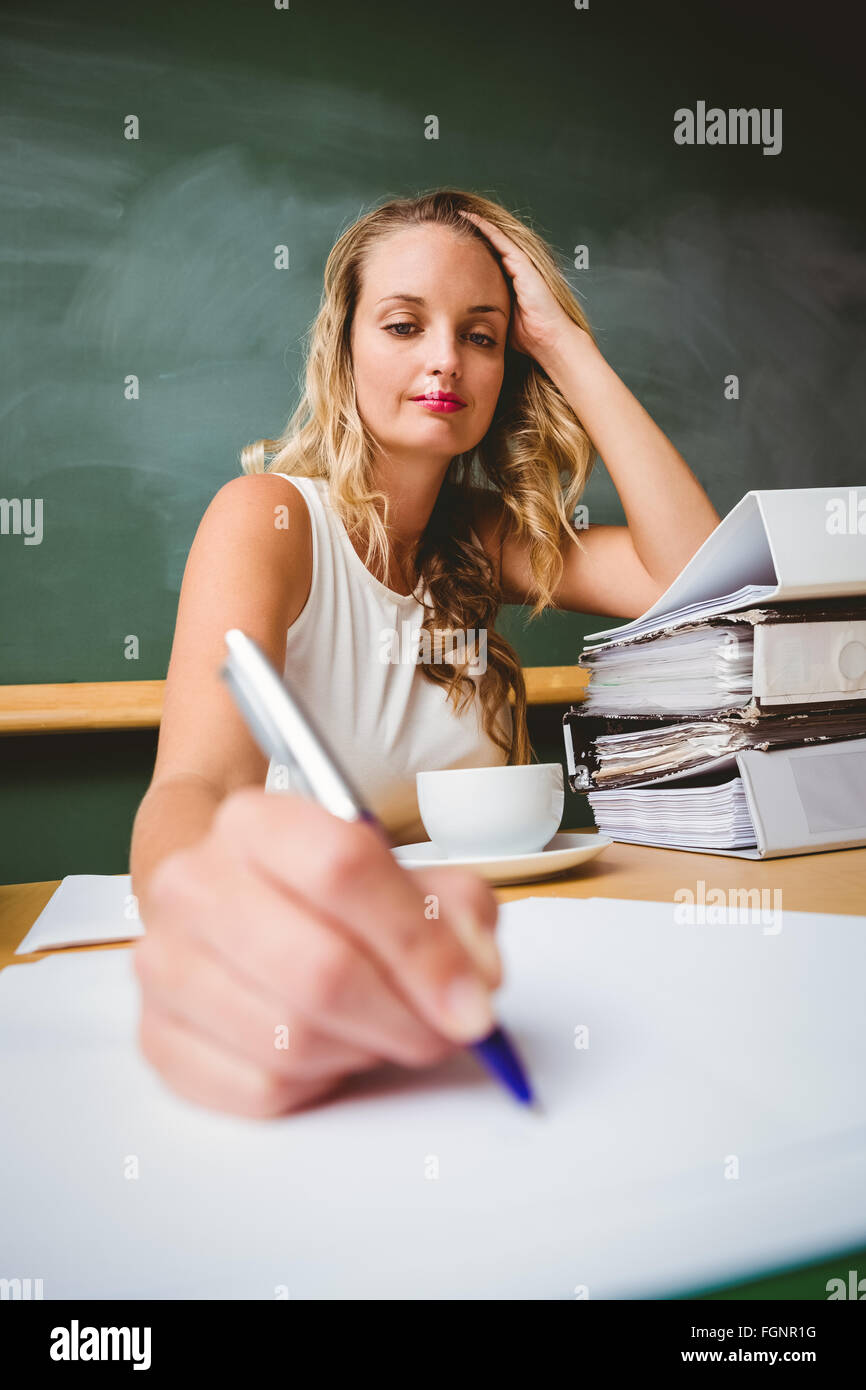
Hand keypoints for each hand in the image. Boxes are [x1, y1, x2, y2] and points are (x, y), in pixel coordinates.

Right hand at [133, 789, 502, 1117]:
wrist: (239, 907)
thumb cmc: (333, 899)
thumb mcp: (410, 879)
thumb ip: (456, 914)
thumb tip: (473, 983)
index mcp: (256, 822)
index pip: (343, 870)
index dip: (420, 945)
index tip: (472, 1001)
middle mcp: (194, 883)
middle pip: (318, 969)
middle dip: (402, 1017)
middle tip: (443, 1033)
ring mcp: (165, 963)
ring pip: (290, 1040)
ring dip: (363, 1050)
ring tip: (384, 1032)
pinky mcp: (158, 1036)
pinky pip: (260, 1089)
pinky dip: (318, 1084)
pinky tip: (332, 1052)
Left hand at [458, 209, 577, 364]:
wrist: (549, 340)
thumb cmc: (528, 336)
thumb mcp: (499, 319)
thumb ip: (486, 311)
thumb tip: (464, 316)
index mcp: (510, 282)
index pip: (487, 259)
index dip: (471, 249)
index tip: (451, 241)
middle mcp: (516, 269)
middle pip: (491, 245)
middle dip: (473, 232)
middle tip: (452, 221)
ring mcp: (521, 265)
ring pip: (496, 238)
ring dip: (478, 224)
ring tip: (459, 213)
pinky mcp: (524, 264)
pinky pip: (502, 241)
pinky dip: (487, 228)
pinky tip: (473, 219)